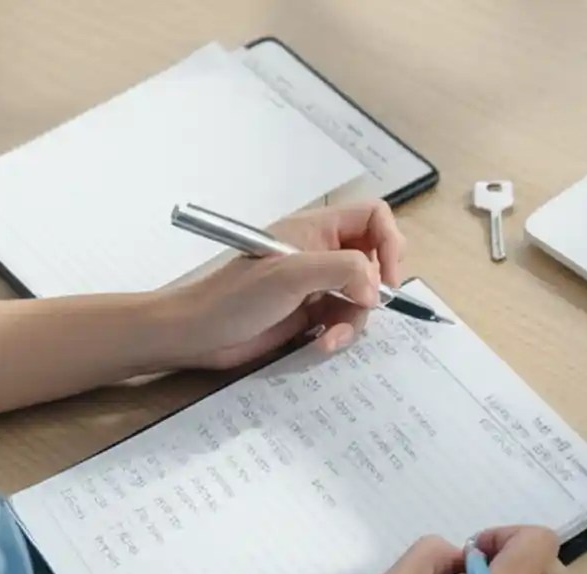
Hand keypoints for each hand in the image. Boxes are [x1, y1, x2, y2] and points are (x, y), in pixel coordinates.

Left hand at [157, 201, 406, 369]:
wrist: (197, 335)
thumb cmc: (234, 296)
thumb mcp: (291, 274)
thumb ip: (343, 270)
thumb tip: (376, 290)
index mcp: (316, 230)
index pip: (373, 217)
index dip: (389, 241)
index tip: (387, 277)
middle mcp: (321, 253)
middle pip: (374, 260)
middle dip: (374, 289)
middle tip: (363, 306)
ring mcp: (317, 285)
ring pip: (362, 297)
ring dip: (354, 319)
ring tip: (332, 336)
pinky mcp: (311, 314)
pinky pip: (345, 320)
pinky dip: (341, 334)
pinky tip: (322, 344)